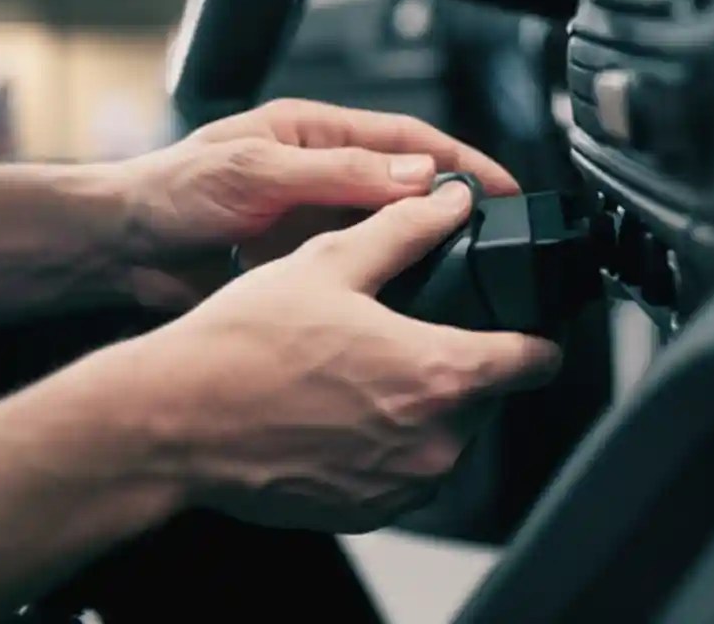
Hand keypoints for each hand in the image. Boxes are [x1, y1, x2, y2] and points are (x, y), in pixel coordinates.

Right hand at [95, 182, 560, 532]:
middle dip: (459, 365)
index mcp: (440, 375)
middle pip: (488, 397)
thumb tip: (448, 202)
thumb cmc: (244, 347)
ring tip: (357, 372)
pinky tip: (337, 412)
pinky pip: (405, 472)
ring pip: (446, 436)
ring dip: (421, 406)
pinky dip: (386, 444)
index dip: (536, 336)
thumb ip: (406, 230)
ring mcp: (404, 485)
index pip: (537, 361)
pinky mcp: (370, 511)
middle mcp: (434, 442)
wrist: (177, 422)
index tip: (525, 328)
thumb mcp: (330, 265)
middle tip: (399, 336)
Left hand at [113, 99, 519, 308]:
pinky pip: (358, 269)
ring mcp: (314, 219)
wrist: (121, 247)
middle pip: (408, 187)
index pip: (409, 140)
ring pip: (388, 233)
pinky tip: (408, 307)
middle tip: (497, 240)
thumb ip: (337, 173)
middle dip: (453, 210)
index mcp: (316, 133)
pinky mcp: (300, 262)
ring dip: (424, 251)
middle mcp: (322, 173)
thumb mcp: (258, 172)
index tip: (501, 189)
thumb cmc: (171, 190)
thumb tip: (416, 173)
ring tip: (466, 278)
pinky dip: (386, 284)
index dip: (461, 162)